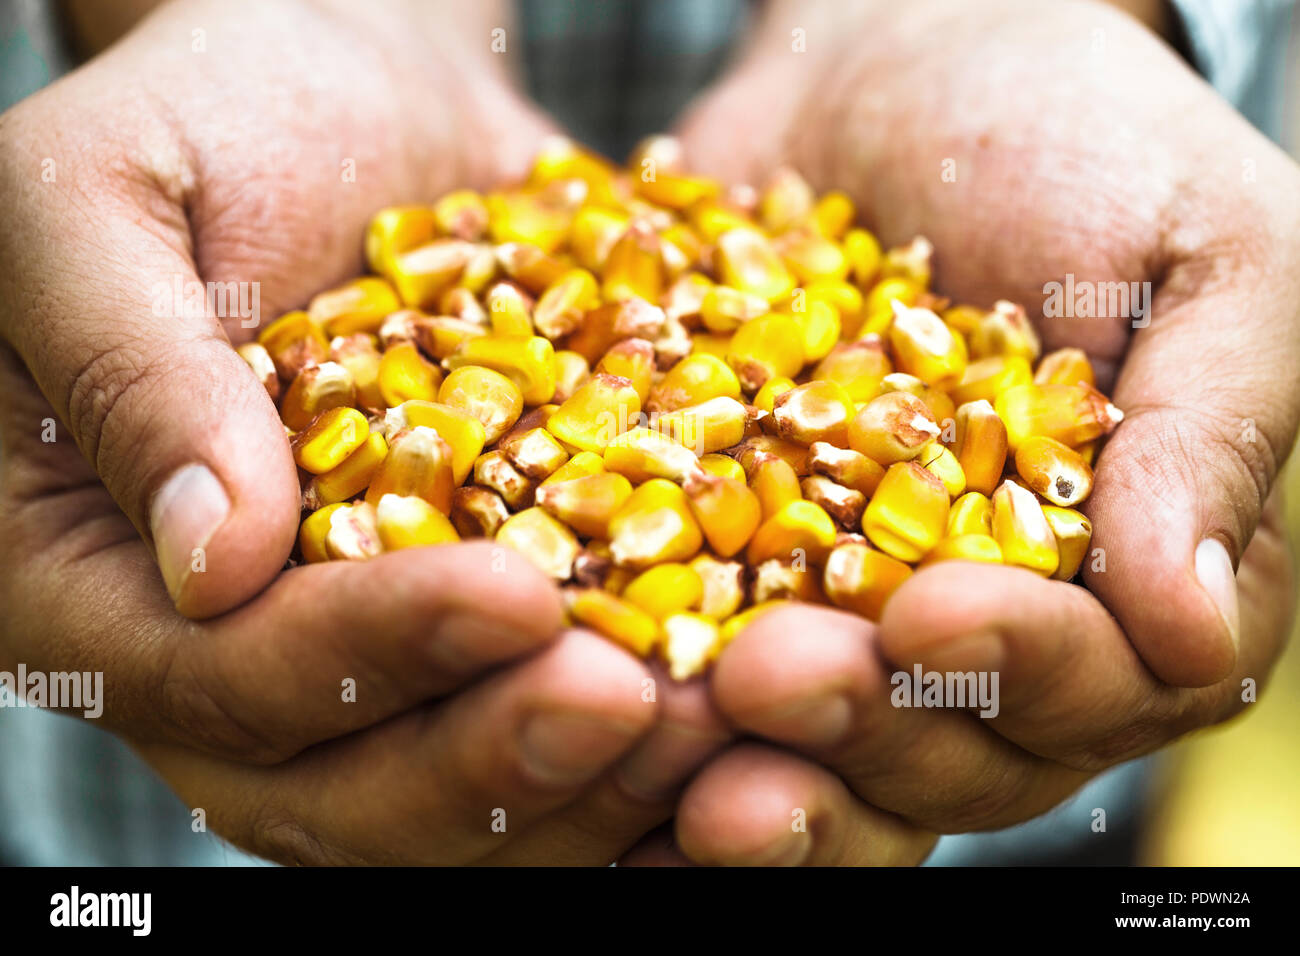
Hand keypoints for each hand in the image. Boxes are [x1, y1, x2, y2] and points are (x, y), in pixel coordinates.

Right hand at [0, 0, 726, 863]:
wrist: (356, 101)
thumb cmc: (210, 119)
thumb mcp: (105, 198)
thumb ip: (135, 372)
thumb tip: (216, 565)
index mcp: (92, 579)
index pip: (217, 674)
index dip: (363, 653)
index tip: (515, 595)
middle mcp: (223, 656)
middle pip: (343, 786)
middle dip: (495, 756)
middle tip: (639, 707)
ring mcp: (357, 652)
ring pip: (457, 791)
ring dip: (591, 781)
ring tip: (717, 719)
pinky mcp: (471, 626)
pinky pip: (545, 711)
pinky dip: (640, 737)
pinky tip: (740, 704)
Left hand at [631, 0, 1298, 863]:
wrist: (895, 69)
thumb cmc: (1081, 143)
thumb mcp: (1205, 253)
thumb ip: (1211, 438)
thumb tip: (1196, 638)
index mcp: (1131, 580)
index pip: (1103, 684)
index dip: (1020, 673)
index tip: (929, 616)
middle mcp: (995, 631)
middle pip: (946, 750)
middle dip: (859, 730)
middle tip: (762, 682)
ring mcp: (850, 611)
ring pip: (815, 742)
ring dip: (742, 763)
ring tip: (662, 736)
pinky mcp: (727, 568)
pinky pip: (686, 650)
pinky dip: (637, 694)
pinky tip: (569, 710)